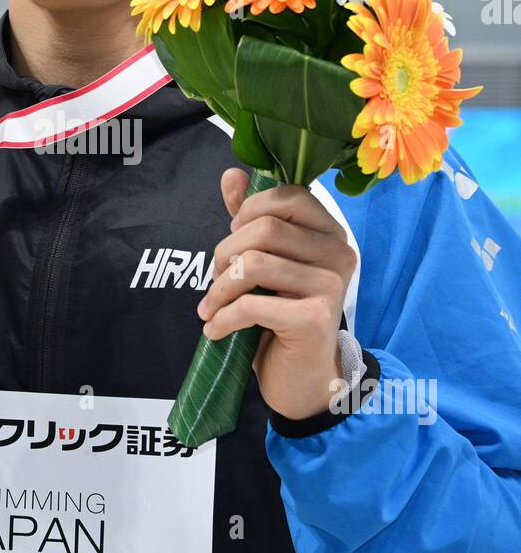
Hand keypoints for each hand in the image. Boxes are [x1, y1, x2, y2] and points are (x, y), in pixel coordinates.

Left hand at [196, 167, 355, 420]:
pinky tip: (215, 329)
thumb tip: (231, 174)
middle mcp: (339, 254)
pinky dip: (223, 317)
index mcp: (331, 233)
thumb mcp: (266, 263)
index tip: (233, 239)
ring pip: (254, 264)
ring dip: (220, 287)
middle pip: (264, 228)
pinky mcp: (315, 319)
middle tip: (217, 280)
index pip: (288, 196)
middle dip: (225, 253)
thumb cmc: (282, 315)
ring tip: (213, 305)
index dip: (248, 212)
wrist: (303, 378)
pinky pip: (252, 304)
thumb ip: (250, 219)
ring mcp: (331, 287)